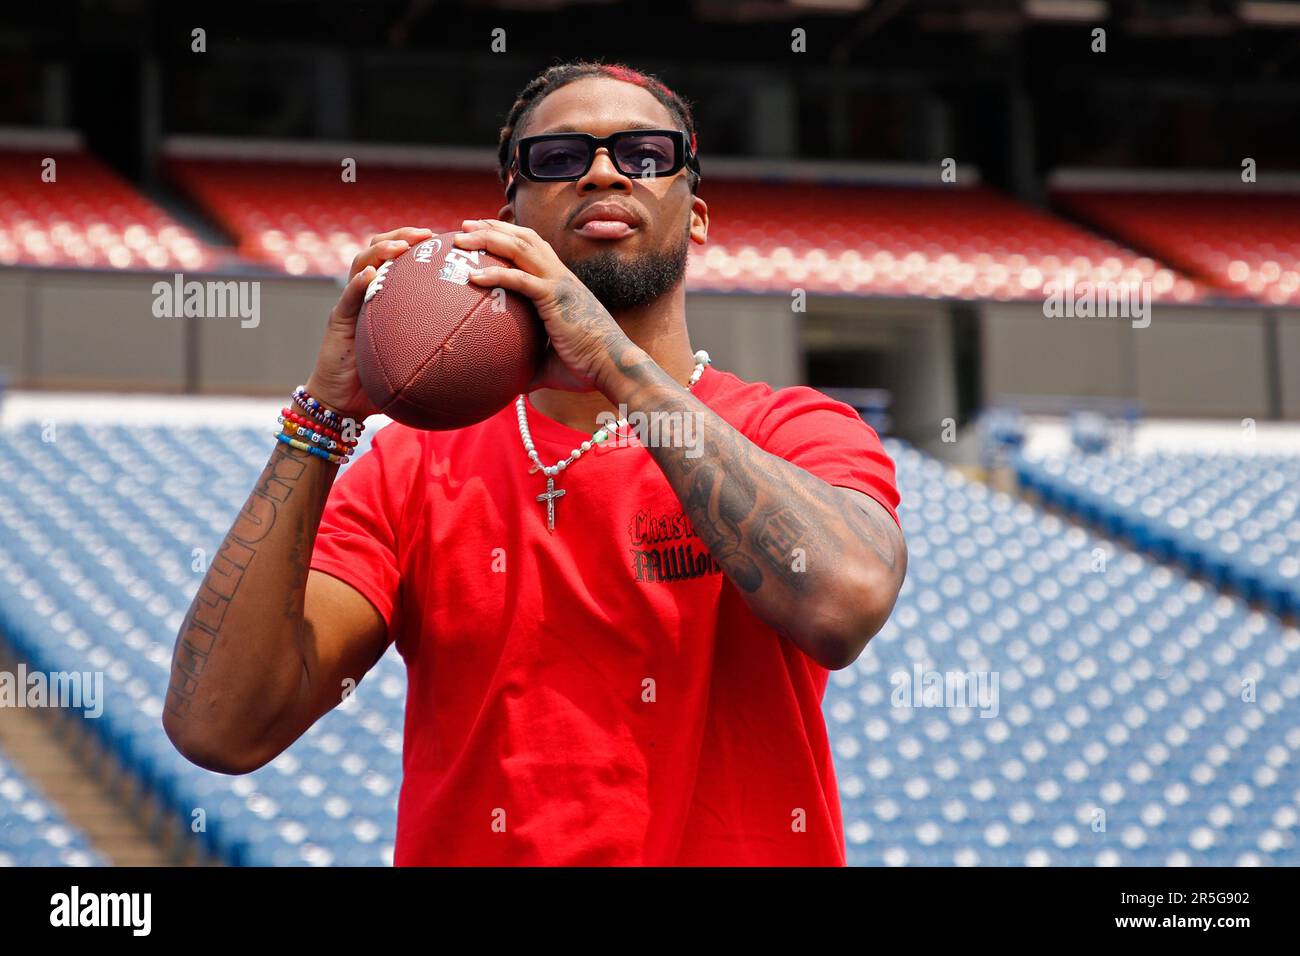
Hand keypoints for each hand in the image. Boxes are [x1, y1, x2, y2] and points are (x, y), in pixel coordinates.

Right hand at [305, 227, 434, 421]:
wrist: (343, 403)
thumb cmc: (379, 384)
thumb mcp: (412, 359)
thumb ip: (435, 347)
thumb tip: (476, 349)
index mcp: (382, 297)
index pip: (397, 260)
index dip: (416, 245)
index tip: (443, 240)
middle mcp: (364, 294)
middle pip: (378, 250)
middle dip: (401, 235)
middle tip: (426, 233)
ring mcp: (350, 304)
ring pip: (361, 263)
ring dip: (382, 250)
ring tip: (402, 246)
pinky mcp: (339, 320)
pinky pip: (349, 296)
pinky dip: (360, 282)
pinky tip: (373, 275)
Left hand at [454, 218, 639, 395]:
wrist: (613, 366)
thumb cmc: (586, 368)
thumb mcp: (550, 365)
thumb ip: (528, 367)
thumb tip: (509, 384)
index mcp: (560, 284)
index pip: (532, 248)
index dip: (508, 236)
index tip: (482, 233)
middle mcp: (559, 276)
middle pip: (523, 238)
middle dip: (492, 227)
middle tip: (464, 226)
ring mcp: (558, 283)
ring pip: (520, 248)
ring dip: (488, 238)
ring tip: (461, 237)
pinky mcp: (555, 296)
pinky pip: (520, 280)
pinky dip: (495, 274)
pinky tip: (473, 277)